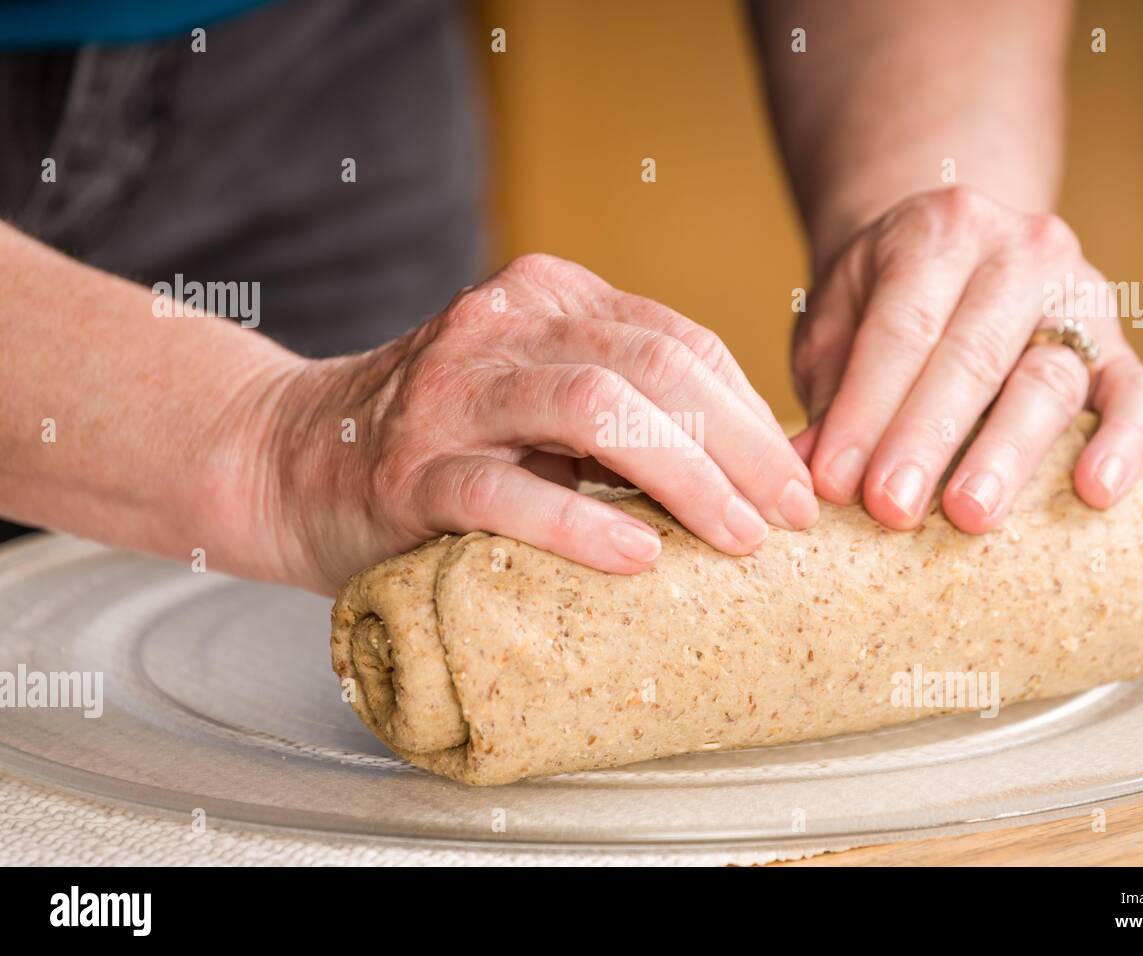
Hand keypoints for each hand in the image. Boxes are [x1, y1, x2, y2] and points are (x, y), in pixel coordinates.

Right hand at [267, 254, 816, 593]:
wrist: (293, 457)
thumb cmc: (447, 439)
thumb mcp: (541, 394)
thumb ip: (625, 405)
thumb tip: (755, 465)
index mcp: (549, 298)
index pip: (681, 342)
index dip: (752, 413)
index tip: (797, 480)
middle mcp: (502, 326)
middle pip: (654, 366)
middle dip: (740, 446)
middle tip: (791, 517)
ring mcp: (452, 394)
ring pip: (593, 409)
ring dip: (684, 477)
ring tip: (737, 538)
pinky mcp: (409, 470)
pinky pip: (505, 493)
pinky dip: (578, 525)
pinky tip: (636, 559)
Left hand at [791, 186, 1142, 531]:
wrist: (954, 251)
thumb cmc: (884, 299)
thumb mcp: (837, 321)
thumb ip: (828, 389)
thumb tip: (805, 473)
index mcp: (938, 232)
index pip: (900, 330)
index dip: (866, 409)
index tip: (835, 483)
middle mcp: (1018, 253)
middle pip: (972, 355)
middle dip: (926, 439)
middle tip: (892, 509)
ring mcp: (1079, 297)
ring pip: (1050, 380)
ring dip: (1006, 455)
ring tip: (969, 515)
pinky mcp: (1120, 345)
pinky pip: (1138, 394)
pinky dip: (1125, 444)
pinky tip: (1094, 494)